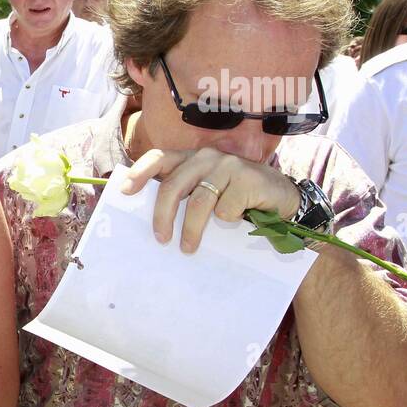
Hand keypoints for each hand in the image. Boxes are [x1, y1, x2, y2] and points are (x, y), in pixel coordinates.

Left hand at [121, 147, 300, 253]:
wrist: (282, 200)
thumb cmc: (236, 199)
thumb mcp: (207, 193)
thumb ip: (184, 195)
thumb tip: (149, 218)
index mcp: (192, 159)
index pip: (159, 158)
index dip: (140, 173)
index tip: (124, 192)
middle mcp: (208, 157)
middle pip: (173, 186)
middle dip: (162, 216)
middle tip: (161, 239)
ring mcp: (229, 166)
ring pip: (199, 201)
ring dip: (191, 230)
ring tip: (188, 248)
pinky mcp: (249, 180)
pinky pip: (226, 208)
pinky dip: (226, 221)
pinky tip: (235, 223)